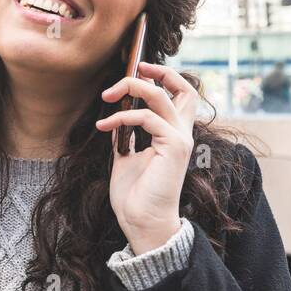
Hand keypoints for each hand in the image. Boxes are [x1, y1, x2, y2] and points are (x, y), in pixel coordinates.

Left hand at [96, 61, 197, 251]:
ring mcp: (180, 139)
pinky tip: (105, 126)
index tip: (138, 72)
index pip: (180, 97)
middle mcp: (182, 134)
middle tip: (135, 69)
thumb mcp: (125, 158)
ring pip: (161, 96)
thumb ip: (125, 137)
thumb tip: (115, 120)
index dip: (164, 78)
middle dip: (160, 72)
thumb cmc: (135, 195)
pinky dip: (122, 117)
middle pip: (185, 88)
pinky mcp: (173, 147)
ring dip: (131, 88)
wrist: (142, 221)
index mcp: (173, 135)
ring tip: (107, 95)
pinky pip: (147, 118)